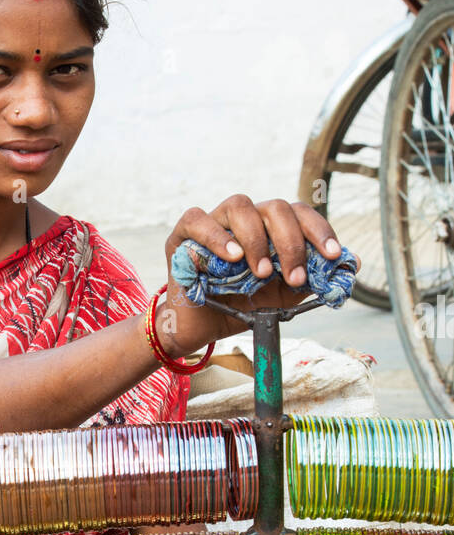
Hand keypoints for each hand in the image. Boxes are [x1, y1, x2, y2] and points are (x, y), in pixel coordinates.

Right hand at [157, 195, 359, 357]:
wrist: (202, 329)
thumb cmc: (240, 307)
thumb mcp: (284, 297)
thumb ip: (313, 279)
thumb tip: (350, 263)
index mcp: (270, 228)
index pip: (299, 213)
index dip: (319, 230)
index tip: (331, 255)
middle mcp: (245, 219)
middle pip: (275, 207)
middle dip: (291, 242)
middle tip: (294, 277)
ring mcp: (214, 221)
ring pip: (240, 205)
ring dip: (257, 239)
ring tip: (261, 273)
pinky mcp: (184, 233)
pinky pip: (198, 219)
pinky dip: (217, 236)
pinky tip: (232, 257)